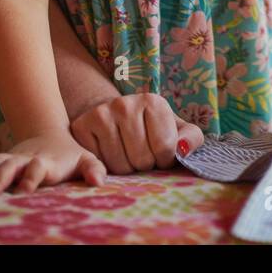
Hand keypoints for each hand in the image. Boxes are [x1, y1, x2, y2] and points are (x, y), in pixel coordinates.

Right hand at [0, 129, 105, 195]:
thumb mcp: (86, 159)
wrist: (50, 135)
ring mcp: (10, 157)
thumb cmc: (69, 155)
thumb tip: (99, 182)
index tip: (24, 193)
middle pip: (8, 166)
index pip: (37, 168)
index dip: (31, 178)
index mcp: (45, 161)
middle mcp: (24, 158)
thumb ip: (94, 169)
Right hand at [69, 92, 204, 173]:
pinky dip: (107, 168)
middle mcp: (125, 104)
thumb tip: (182, 149)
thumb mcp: (176, 128)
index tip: (160, 154)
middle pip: (142, 159)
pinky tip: (110, 156)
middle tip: (142, 156)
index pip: (165, 148)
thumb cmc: (150, 127)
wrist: (113, 115)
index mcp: (153, 101)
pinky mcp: (81, 127)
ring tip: (127, 156)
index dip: (165, 160)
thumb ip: (190, 138)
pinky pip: (99, 165)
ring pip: (120, 167)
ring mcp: (101, 114)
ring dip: (127, 171)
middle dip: (146, 166)